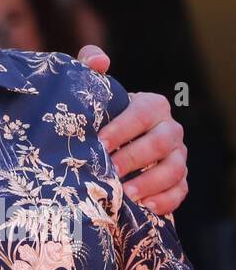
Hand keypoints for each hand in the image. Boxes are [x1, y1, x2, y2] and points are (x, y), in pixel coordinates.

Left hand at [78, 47, 188, 214]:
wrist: (110, 145)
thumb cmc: (101, 115)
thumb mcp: (94, 91)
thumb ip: (90, 68)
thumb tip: (100, 61)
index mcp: (153, 105)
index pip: (142, 114)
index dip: (122, 128)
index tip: (99, 142)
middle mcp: (170, 129)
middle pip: (162, 143)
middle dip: (134, 157)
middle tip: (109, 170)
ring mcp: (178, 156)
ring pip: (174, 169)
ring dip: (150, 182)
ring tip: (126, 193)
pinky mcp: (179, 180)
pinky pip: (180, 191)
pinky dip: (165, 201)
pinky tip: (145, 207)